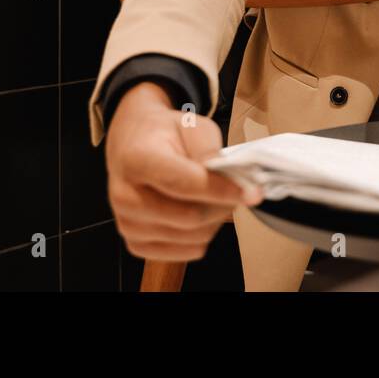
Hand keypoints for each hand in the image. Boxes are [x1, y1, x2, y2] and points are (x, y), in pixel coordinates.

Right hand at [105, 82, 261, 261]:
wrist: (132, 144)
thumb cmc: (166, 134)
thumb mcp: (192, 126)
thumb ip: (209, 151)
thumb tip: (231, 180)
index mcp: (136, 160)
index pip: (186, 185)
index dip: (223, 190)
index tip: (253, 193)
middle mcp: (125, 197)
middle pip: (190, 217)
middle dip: (223, 205)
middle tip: (238, 189)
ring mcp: (128, 225)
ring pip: (192, 238)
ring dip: (215, 219)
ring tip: (216, 196)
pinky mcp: (135, 244)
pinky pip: (186, 251)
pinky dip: (203, 234)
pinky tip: (200, 211)